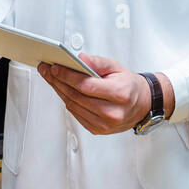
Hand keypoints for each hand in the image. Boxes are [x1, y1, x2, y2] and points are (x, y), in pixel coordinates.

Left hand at [37, 54, 151, 135]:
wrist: (141, 104)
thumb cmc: (128, 85)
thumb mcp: (116, 67)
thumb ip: (98, 62)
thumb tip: (80, 59)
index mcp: (119, 94)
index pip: (86, 85)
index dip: (68, 76)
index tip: (55, 67)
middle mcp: (112, 112)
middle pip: (77, 96)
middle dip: (58, 81)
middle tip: (47, 70)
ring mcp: (104, 124)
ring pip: (73, 106)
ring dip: (60, 91)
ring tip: (51, 78)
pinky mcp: (97, 129)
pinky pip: (76, 114)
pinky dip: (67, 101)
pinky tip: (62, 90)